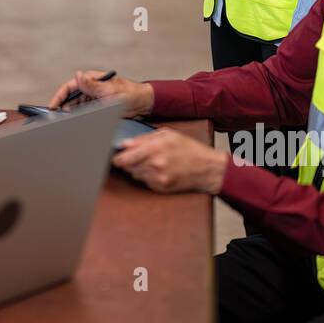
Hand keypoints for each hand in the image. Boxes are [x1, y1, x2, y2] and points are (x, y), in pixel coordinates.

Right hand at [48, 70, 153, 117]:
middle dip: (62, 108)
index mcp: (92, 79)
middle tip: (57, 119)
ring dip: (70, 114)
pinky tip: (75, 124)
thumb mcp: (110, 91)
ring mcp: (94, 98)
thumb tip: (77, 75)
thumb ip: (92, 85)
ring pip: (76, 107)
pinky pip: (84, 112)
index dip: (58, 97)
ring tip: (65, 123)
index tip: (52, 108)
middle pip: (70, 98)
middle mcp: (90, 88)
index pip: (69, 87)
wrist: (144, 104)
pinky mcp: (97, 107)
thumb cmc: (130, 94)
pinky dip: (78, 117)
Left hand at [112, 128, 228, 193]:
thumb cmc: (189, 149)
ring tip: (152, 162)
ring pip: (135, 174)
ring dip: (138, 169)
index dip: (117, 157)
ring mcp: (157, 178)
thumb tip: (125, 143)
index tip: (116, 156)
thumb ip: (144, 138)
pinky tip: (158, 170)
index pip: (124, 157)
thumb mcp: (168, 135)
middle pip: (127, 167)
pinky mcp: (161, 188)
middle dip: (128, 162)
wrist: (207, 168)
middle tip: (135, 157)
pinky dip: (148, 176)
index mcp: (154, 148)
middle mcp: (154, 164)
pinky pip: (145, 182)